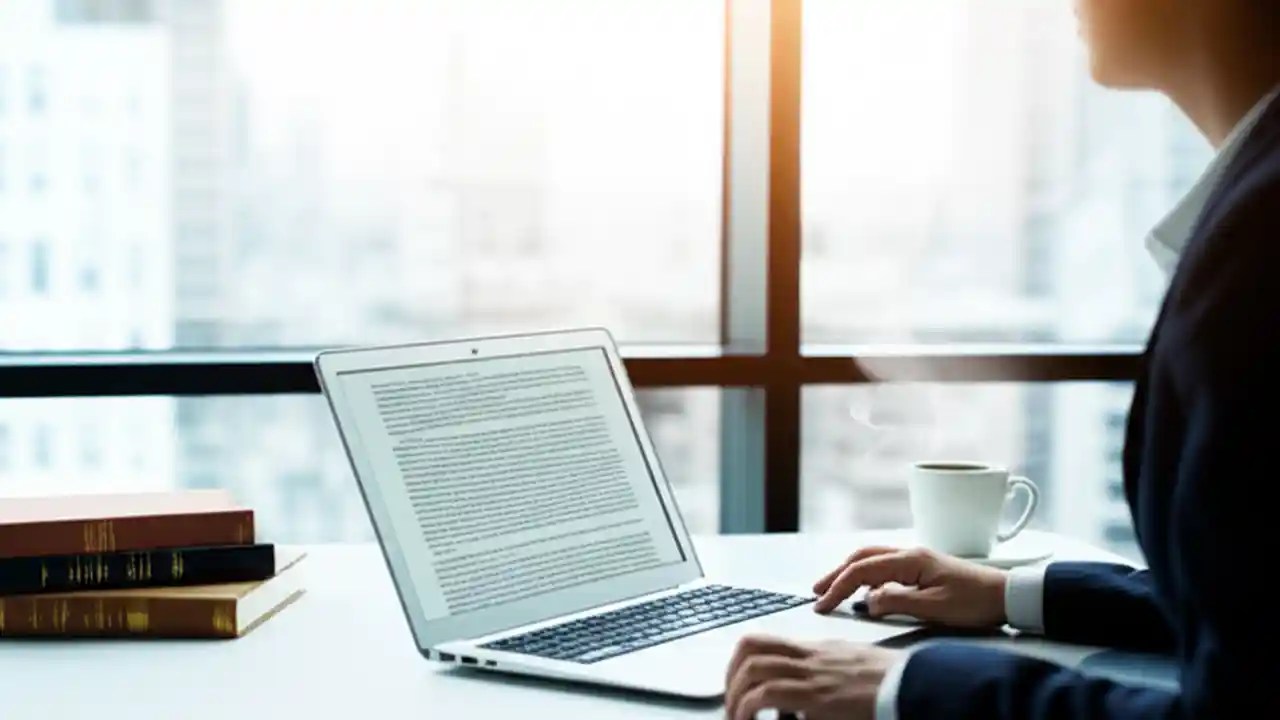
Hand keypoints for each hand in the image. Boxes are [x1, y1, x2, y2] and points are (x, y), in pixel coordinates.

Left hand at [724, 634, 901, 719]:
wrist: (914, 684)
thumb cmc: (892, 681)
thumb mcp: (852, 670)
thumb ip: (825, 674)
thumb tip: (805, 696)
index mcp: (816, 650)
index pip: (765, 640)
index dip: (740, 660)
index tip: (736, 684)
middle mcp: (810, 656)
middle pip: (750, 647)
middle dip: (731, 674)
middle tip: (731, 701)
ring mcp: (812, 673)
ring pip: (753, 668)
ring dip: (735, 694)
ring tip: (736, 716)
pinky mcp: (817, 695)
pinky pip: (767, 694)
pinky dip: (748, 707)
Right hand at [811, 546, 1007, 627]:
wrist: (1007, 595)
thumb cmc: (975, 602)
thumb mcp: (935, 608)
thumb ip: (898, 602)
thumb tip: (868, 601)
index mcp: (910, 560)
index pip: (862, 570)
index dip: (838, 587)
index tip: (823, 604)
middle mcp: (910, 554)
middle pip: (862, 557)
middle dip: (836, 573)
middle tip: (817, 591)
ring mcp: (916, 559)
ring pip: (872, 559)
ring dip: (850, 572)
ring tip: (833, 588)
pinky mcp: (922, 568)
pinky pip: (885, 566)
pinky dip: (866, 574)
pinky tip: (865, 589)